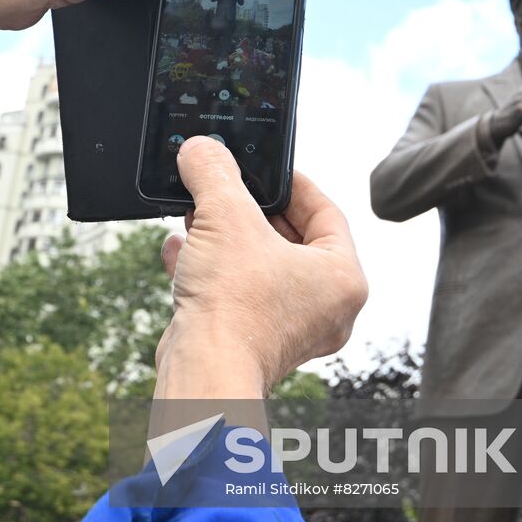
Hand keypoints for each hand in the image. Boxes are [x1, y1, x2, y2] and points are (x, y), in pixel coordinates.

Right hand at [153, 137, 368, 399]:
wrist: (203, 371)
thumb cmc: (235, 307)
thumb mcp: (225, 216)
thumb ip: (215, 173)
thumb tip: (201, 149)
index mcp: (343, 278)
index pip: (327, 212)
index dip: (293, 183)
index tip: (267, 168)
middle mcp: (325, 307)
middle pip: (291, 239)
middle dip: (251, 210)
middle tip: (227, 187)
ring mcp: (289, 329)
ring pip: (260, 266)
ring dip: (226, 239)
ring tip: (198, 214)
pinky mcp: (253, 342)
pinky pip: (236, 293)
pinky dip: (209, 269)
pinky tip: (178, 250)